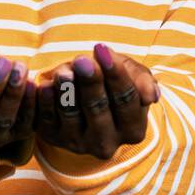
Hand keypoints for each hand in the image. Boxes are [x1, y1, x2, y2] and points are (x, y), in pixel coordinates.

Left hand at [34, 44, 159, 159]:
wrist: (88, 101)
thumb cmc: (114, 82)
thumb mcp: (133, 77)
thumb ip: (142, 82)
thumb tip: (151, 96)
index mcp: (133, 129)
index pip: (126, 99)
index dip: (115, 74)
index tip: (103, 49)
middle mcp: (107, 143)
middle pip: (98, 108)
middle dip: (90, 82)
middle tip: (81, 60)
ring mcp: (79, 144)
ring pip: (71, 114)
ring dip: (66, 90)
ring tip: (63, 71)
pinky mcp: (54, 139)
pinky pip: (47, 120)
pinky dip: (45, 102)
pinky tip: (43, 84)